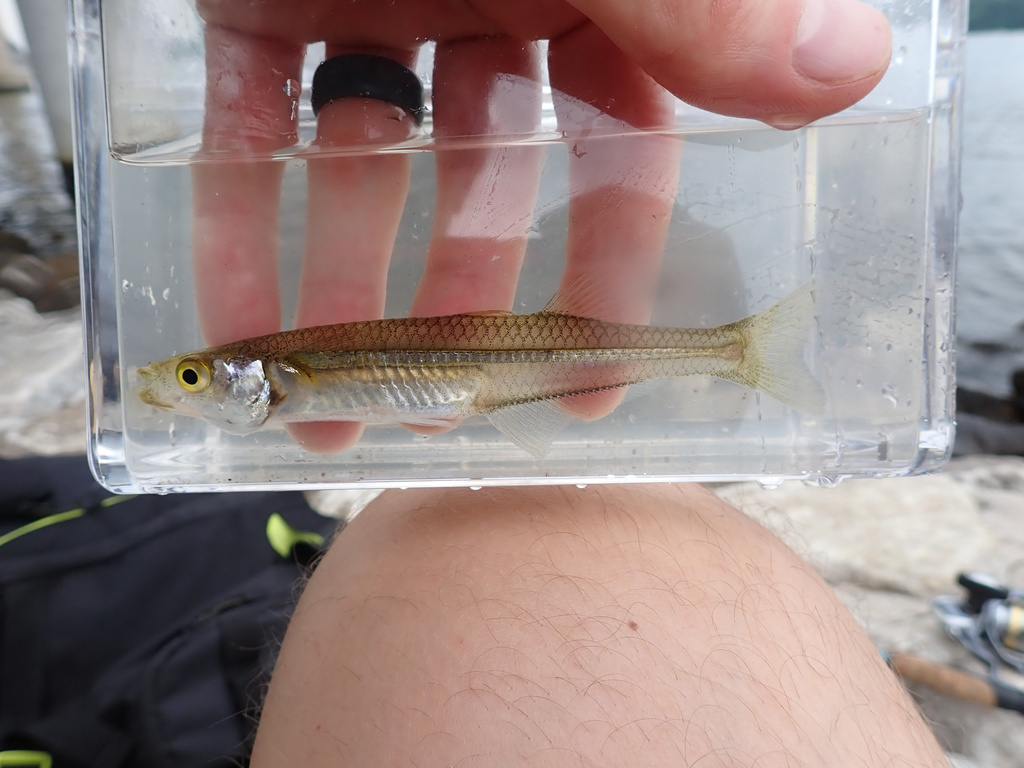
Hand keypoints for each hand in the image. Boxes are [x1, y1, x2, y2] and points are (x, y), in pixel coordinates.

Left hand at [191, 0, 890, 451]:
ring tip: (323, 402)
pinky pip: (248, 125)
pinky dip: (240, 222)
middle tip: (439, 411)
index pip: (626, 149)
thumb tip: (845, 67)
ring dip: (343, 290)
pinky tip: (241, 322)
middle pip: (485, 182)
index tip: (592, 377)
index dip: (611, 267)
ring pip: (366, 168)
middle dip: (462, 303)